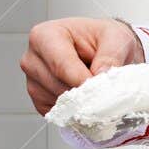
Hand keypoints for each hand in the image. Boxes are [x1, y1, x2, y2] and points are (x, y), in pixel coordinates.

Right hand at [19, 16, 142, 115]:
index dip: (83, 81)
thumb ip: (110, 56)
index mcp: (45, 35)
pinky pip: (57, 113)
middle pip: (57, 85)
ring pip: (57, 102)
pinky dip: (74, 111)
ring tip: (96, 88)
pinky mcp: (38, 99)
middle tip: (107, 92)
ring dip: (81, 102)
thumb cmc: (103, 38)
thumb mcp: (116, 38)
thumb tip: (101, 77)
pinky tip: (85, 97)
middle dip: (84, 93)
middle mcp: (32, 58)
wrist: (101, 47)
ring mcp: (32, 80)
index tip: (102, 90)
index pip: (60, 66)